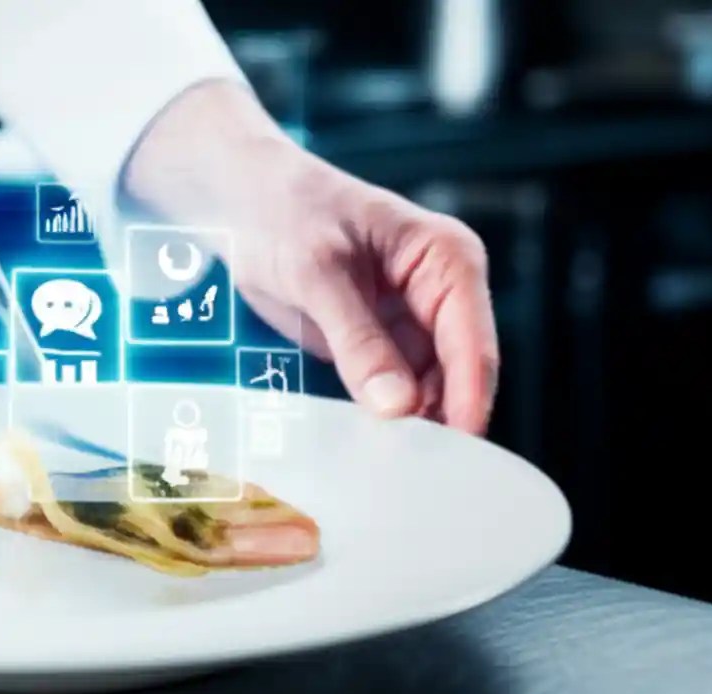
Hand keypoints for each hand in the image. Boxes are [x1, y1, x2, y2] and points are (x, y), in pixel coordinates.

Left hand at [125, 82, 498, 434]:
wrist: (240, 202)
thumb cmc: (284, 213)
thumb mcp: (317, 273)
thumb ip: (358, 339)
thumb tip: (398, 406)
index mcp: (446, 258)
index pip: (472, 342)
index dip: (468, 401)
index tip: (454, 452)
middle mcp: (441, 290)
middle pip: (459, 373)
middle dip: (440, 420)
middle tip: (415, 473)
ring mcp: (412, 318)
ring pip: (430, 389)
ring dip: (411, 426)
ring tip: (387, 466)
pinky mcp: (381, 339)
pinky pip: (395, 389)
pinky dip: (384, 416)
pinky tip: (367, 445)